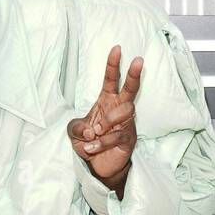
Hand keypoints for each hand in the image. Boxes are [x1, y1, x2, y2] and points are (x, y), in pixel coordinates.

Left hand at [67, 44, 140, 184]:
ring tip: (94, 132)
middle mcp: (118, 109)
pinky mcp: (128, 140)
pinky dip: (102, 142)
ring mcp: (126, 124)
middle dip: (134, 74)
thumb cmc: (88, 142)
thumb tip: (89, 129)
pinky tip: (91, 147)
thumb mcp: (75, 132)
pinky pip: (118, 136)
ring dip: (107, 121)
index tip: (117, 48)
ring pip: (125, 111)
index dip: (113, 64)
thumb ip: (76, 127)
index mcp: (106, 101)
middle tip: (139, 60)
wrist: (97, 166)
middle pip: (130, 89)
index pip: (111, 80)